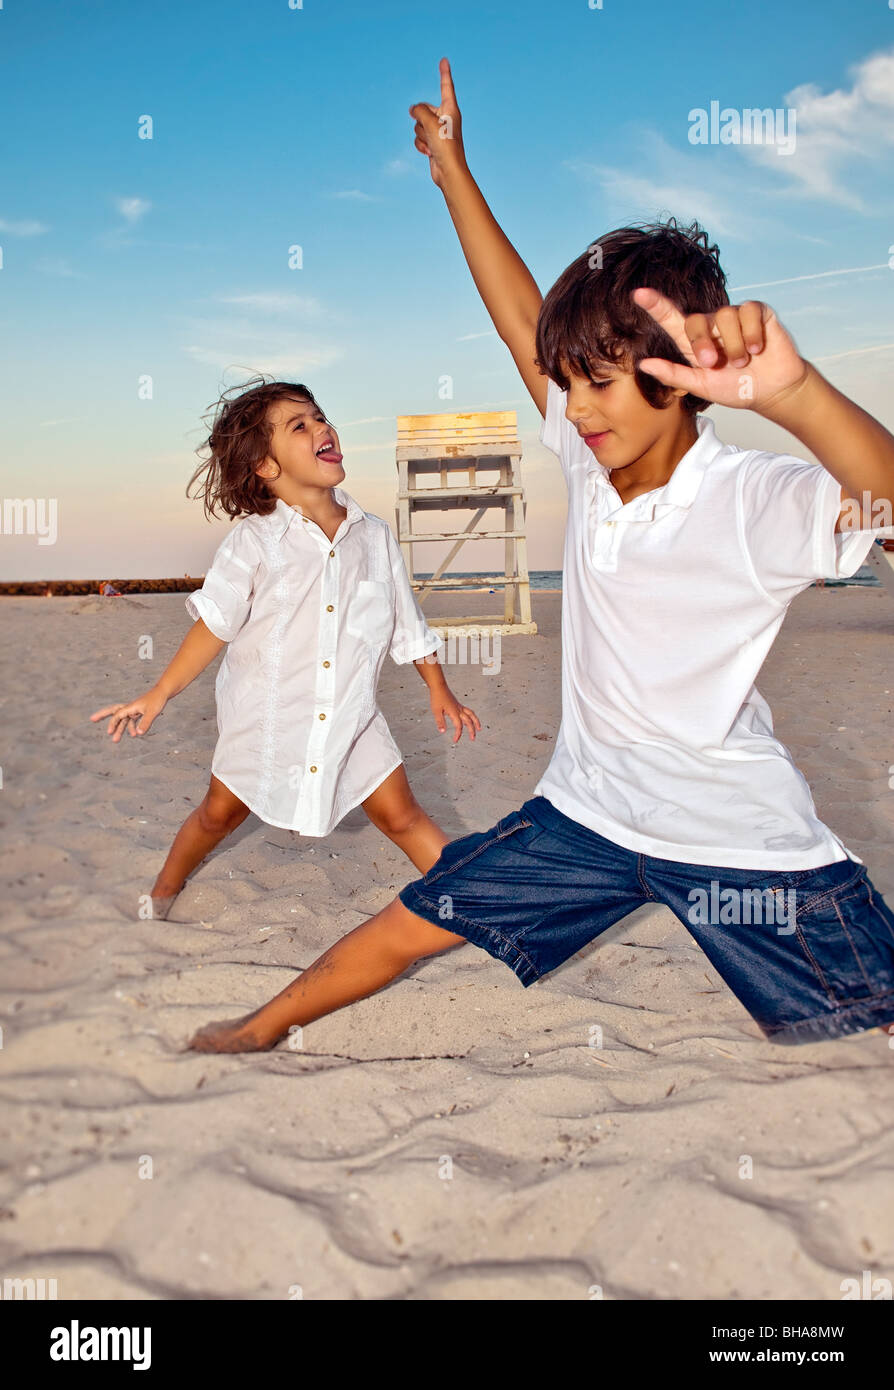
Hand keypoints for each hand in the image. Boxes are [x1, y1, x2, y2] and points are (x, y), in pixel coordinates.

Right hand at [90, 688, 166, 741]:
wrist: (163, 692)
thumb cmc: (157, 700)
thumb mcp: (152, 713)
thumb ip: (145, 723)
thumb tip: (138, 734)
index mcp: (131, 707)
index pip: (118, 715)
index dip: (113, 723)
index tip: (109, 732)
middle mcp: (130, 707)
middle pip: (113, 712)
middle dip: (103, 715)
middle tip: (91, 719)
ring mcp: (134, 709)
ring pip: (123, 720)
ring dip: (119, 729)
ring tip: (115, 741)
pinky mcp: (139, 711)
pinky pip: (131, 720)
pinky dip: (131, 727)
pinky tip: (133, 735)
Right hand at [409, 57, 466, 188]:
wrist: (448, 171)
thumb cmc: (445, 146)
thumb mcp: (429, 123)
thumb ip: (419, 110)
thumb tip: (413, 109)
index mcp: (451, 109)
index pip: (446, 86)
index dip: (444, 73)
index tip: (444, 60)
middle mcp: (445, 118)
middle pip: (423, 109)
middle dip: (421, 120)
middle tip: (431, 131)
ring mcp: (437, 130)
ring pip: (418, 125)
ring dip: (421, 136)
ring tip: (432, 144)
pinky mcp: (432, 142)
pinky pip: (418, 137)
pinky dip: (421, 145)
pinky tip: (429, 152)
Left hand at [431, 688, 480, 742]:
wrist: (439, 686)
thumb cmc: (437, 697)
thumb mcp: (436, 711)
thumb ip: (440, 721)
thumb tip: (442, 731)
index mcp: (454, 712)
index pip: (459, 726)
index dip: (458, 734)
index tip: (455, 740)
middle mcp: (459, 709)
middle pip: (469, 721)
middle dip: (472, 730)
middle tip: (473, 738)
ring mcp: (459, 706)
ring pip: (471, 715)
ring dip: (476, 722)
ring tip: (479, 728)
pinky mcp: (458, 704)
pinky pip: (468, 711)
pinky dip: (471, 716)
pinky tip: (469, 719)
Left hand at [633, 288, 808, 412]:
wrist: (772, 391)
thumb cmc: (735, 388)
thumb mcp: (702, 386)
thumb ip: (674, 375)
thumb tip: (644, 364)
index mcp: (695, 342)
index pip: (672, 320)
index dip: (656, 306)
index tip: (638, 294)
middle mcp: (712, 325)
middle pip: (697, 320)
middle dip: (702, 343)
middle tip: (713, 363)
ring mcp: (735, 316)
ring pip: (726, 316)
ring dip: (733, 346)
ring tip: (742, 362)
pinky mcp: (758, 312)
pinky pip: (749, 312)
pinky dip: (751, 334)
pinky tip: (757, 349)